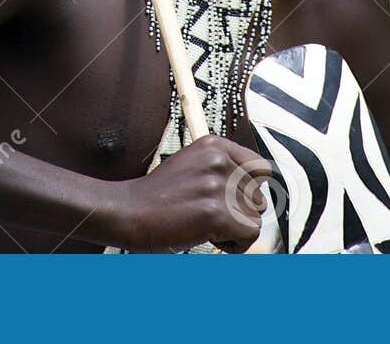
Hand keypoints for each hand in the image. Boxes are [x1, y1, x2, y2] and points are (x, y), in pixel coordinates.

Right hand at [107, 135, 272, 251]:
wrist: (128, 212)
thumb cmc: (158, 196)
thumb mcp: (192, 167)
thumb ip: (222, 172)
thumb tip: (256, 194)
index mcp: (214, 145)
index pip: (260, 168)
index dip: (248, 191)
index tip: (228, 201)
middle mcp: (219, 160)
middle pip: (258, 197)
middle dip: (239, 213)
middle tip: (208, 217)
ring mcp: (217, 185)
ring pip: (254, 218)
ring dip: (234, 230)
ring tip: (206, 227)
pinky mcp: (216, 212)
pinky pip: (249, 235)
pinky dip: (234, 245)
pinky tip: (210, 238)